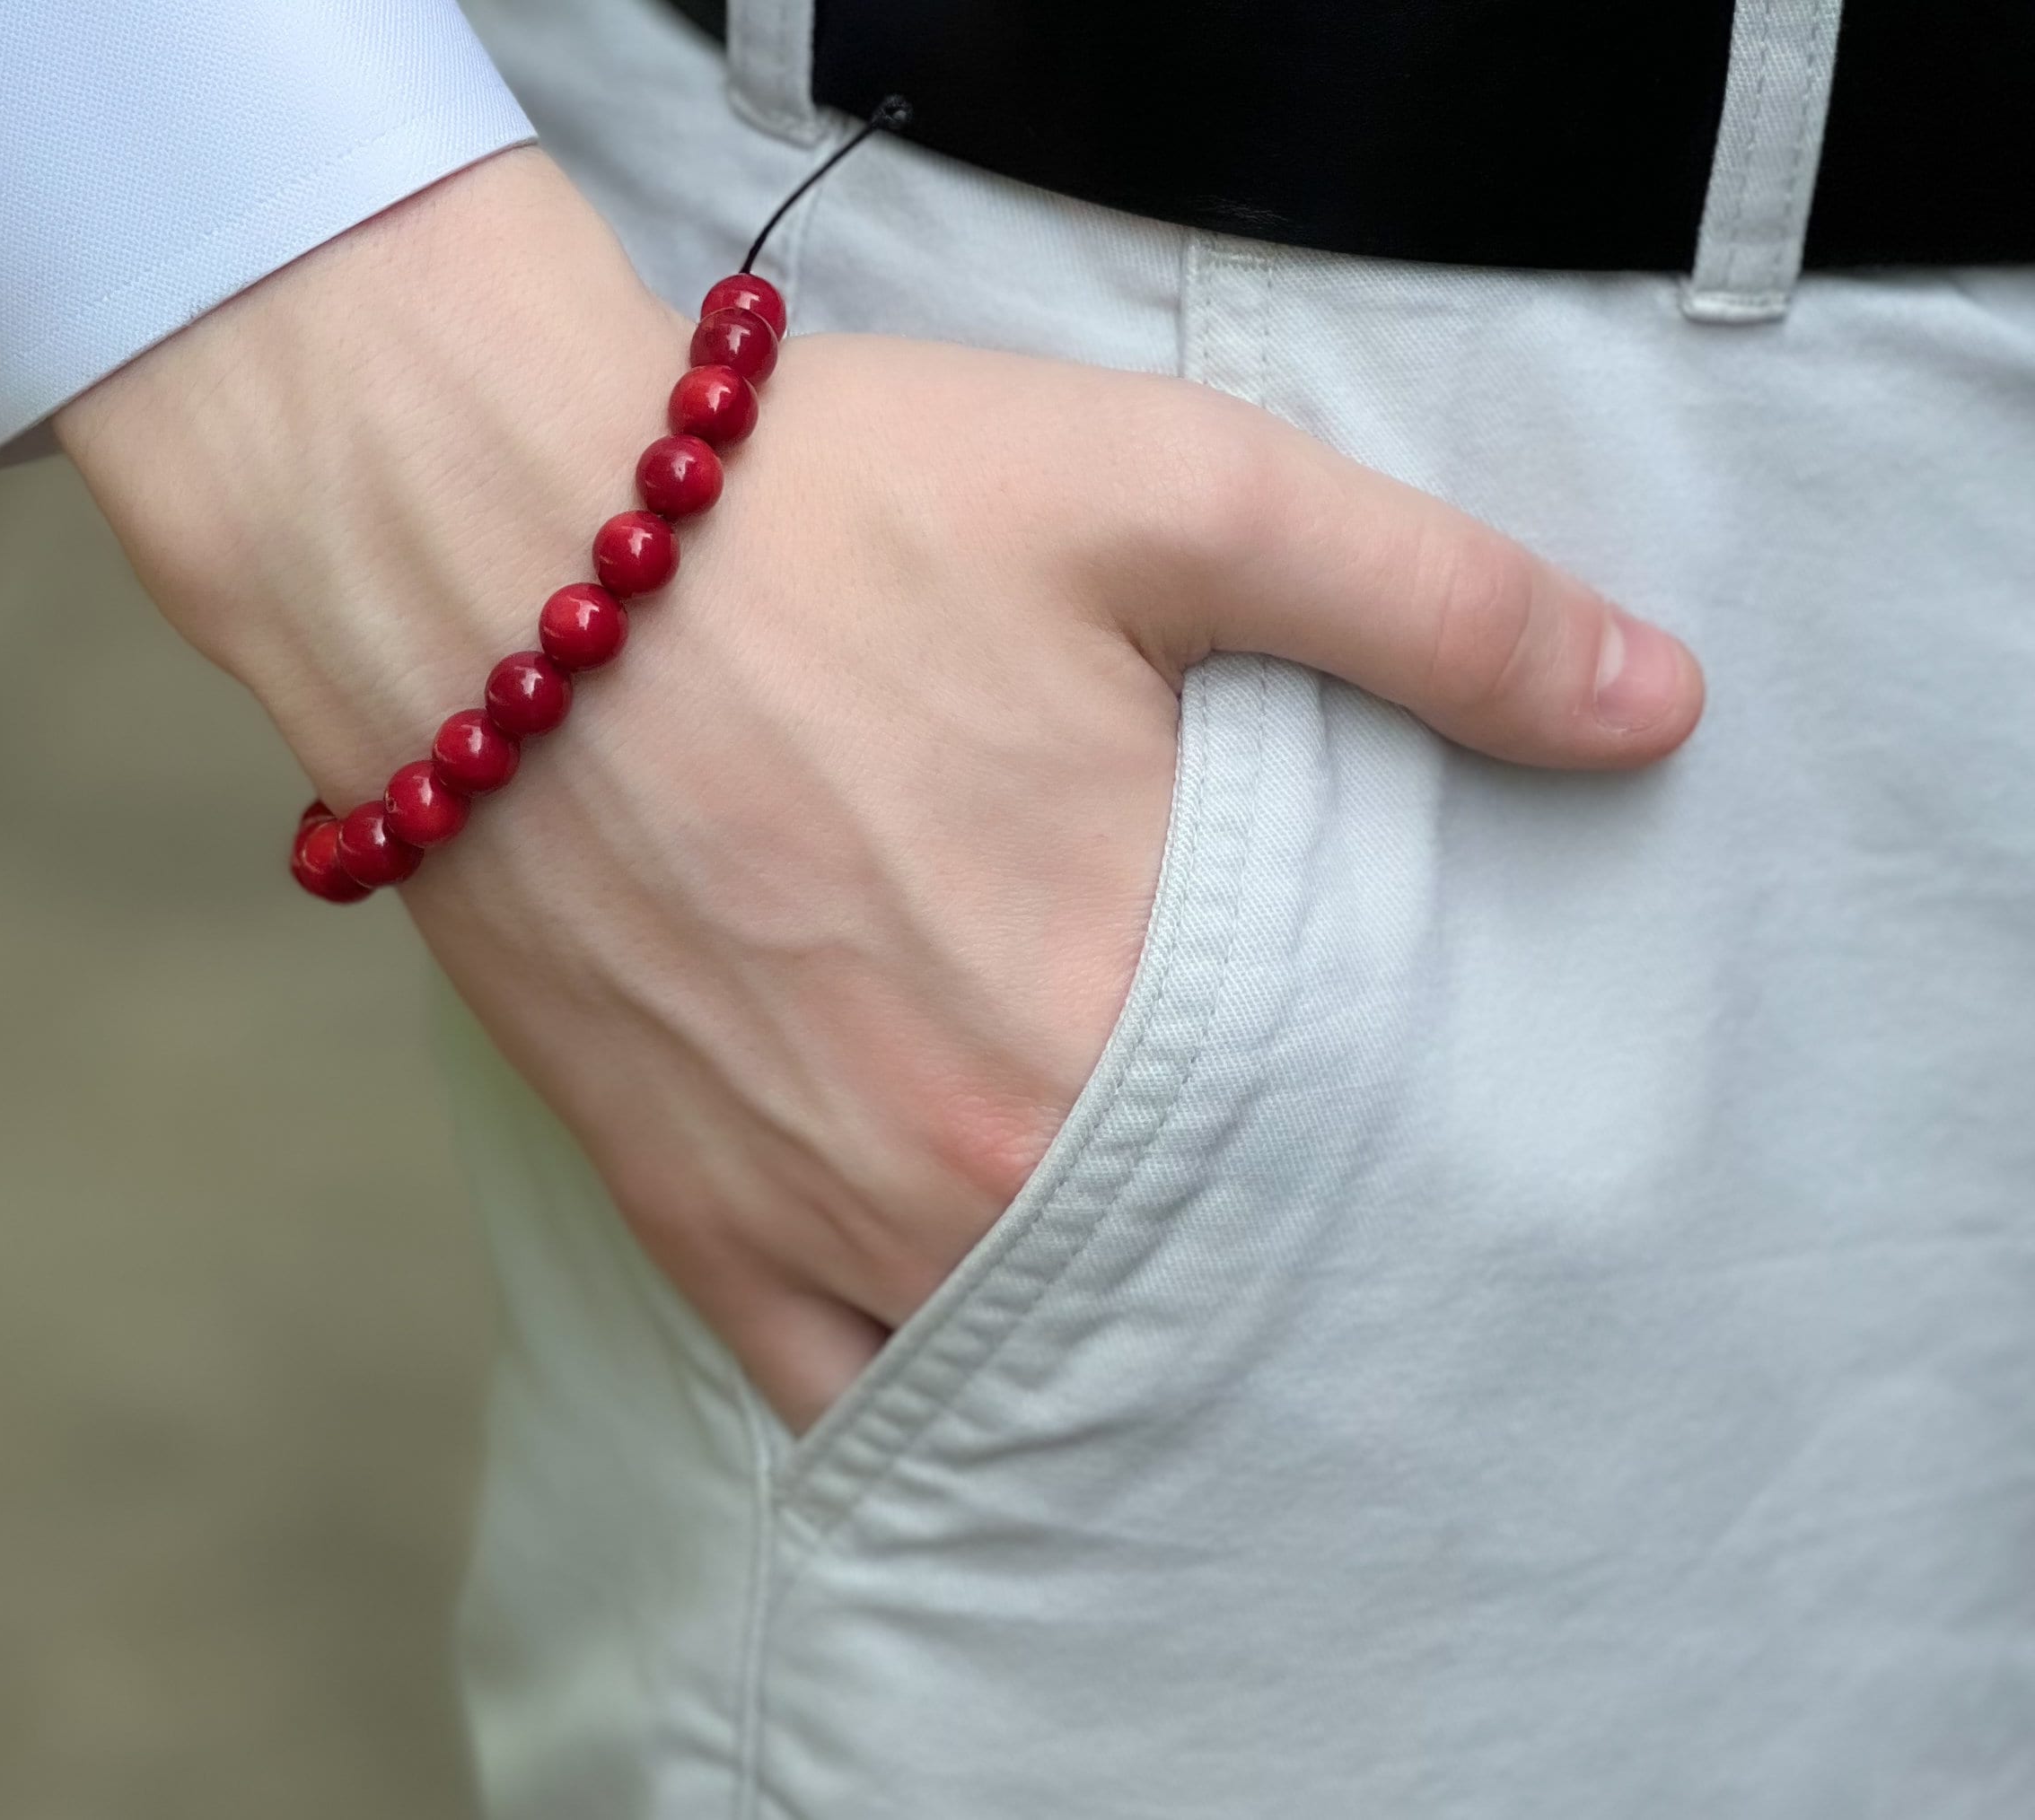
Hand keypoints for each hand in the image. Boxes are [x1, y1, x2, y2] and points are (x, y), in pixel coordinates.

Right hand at [60, 150, 1702, 1428]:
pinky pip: (825, 1388)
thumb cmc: (832, 513)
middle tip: (1309, 1209)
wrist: (496, 544)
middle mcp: (974, 1156)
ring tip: (1171, 1291)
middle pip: (1189, 1275)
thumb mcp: (1173, 496)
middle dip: (1265, 1250)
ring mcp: (816, 1204)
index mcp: (1124, 1004)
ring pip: (1026, 1358)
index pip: (1335, 1156)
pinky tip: (986, 1371)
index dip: (1393, 1142)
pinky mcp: (680, 1206)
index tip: (1422, 1123)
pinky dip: (923, 1397)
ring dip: (1115, 1337)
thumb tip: (1655, 708)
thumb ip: (1437, 609)